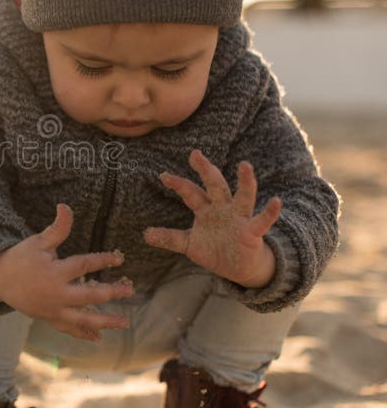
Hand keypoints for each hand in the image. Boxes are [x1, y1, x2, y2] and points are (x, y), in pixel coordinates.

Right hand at [0, 203, 133, 341]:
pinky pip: (69, 329)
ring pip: (83, 319)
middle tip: (130, 290)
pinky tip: (98, 338)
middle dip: (111, 293)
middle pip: (89, 296)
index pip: (84, 265)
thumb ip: (57, 228)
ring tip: (125, 323)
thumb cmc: (21, 258)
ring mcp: (54, 310)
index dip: (103, 260)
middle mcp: (57, 294)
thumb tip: (65, 205)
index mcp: (55, 272)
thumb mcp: (38, 241)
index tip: (119, 258)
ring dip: (105, 321)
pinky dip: (83, 334)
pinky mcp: (50, 318)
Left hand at [143, 149, 280, 287]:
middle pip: (215, 185)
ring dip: (244, 182)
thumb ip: (170, 238)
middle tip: (195, 154)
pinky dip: (270, 212)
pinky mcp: (252, 232)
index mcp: (206, 210)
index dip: (179, 184)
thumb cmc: (215, 250)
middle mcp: (223, 209)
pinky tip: (276, 202)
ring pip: (242, 196)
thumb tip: (145, 234)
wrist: (239, 267)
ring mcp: (239, 218)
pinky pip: (262, 220)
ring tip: (245, 165)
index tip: (163, 176)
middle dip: (206, 170)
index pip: (191, 193)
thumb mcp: (189, 244)